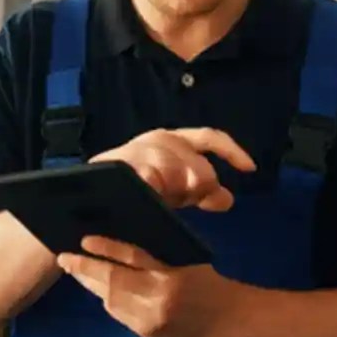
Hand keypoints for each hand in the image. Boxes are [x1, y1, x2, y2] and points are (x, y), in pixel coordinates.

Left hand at [57, 236, 237, 336]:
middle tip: (64, 257)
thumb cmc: (205, 280)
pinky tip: (100, 289)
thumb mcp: (183, 258)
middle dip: (85, 270)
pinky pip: (119, 315)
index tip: (84, 240)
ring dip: (92, 285)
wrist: (225, 318)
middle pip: (113, 282)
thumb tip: (116, 244)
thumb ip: (153, 255)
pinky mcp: (146, 334)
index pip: (132, 258)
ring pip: (111, 301)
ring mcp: (150, 321)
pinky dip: (108, 300)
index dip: (106, 249)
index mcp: (170, 276)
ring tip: (76, 270)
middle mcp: (158, 300)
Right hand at [90, 128, 255, 210]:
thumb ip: (199, 190)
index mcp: (173, 139)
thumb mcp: (171, 187)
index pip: (211, 138)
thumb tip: (228, 199)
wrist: (85, 194)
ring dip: (174, 189)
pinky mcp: (122, 166)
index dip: (232, 151)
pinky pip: (147, 178)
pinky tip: (154, 198)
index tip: (250, 169)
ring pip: (176, 172)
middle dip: (197, 185)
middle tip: (184, 198)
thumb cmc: (132, 189)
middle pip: (197, 163)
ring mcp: (140, 151)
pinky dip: (153, 189)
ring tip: (163, 199)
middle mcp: (159, 139)